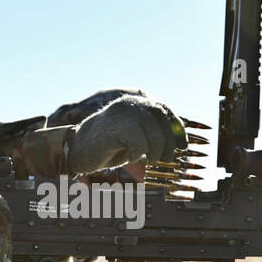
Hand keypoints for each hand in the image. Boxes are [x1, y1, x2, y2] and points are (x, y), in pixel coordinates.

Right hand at [67, 93, 184, 174]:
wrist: (79, 149)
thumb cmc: (108, 145)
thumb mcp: (135, 136)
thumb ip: (152, 132)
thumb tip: (179, 144)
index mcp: (135, 102)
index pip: (163, 109)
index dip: (177, 127)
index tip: (183, 146)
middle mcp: (130, 103)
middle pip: (160, 119)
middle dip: (168, 141)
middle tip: (166, 159)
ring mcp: (122, 112)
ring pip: (152, 132)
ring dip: (155, 151)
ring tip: (149, 160)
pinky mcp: (115, 127)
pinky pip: (138, 143)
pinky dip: (138, 154)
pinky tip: (130, 158)